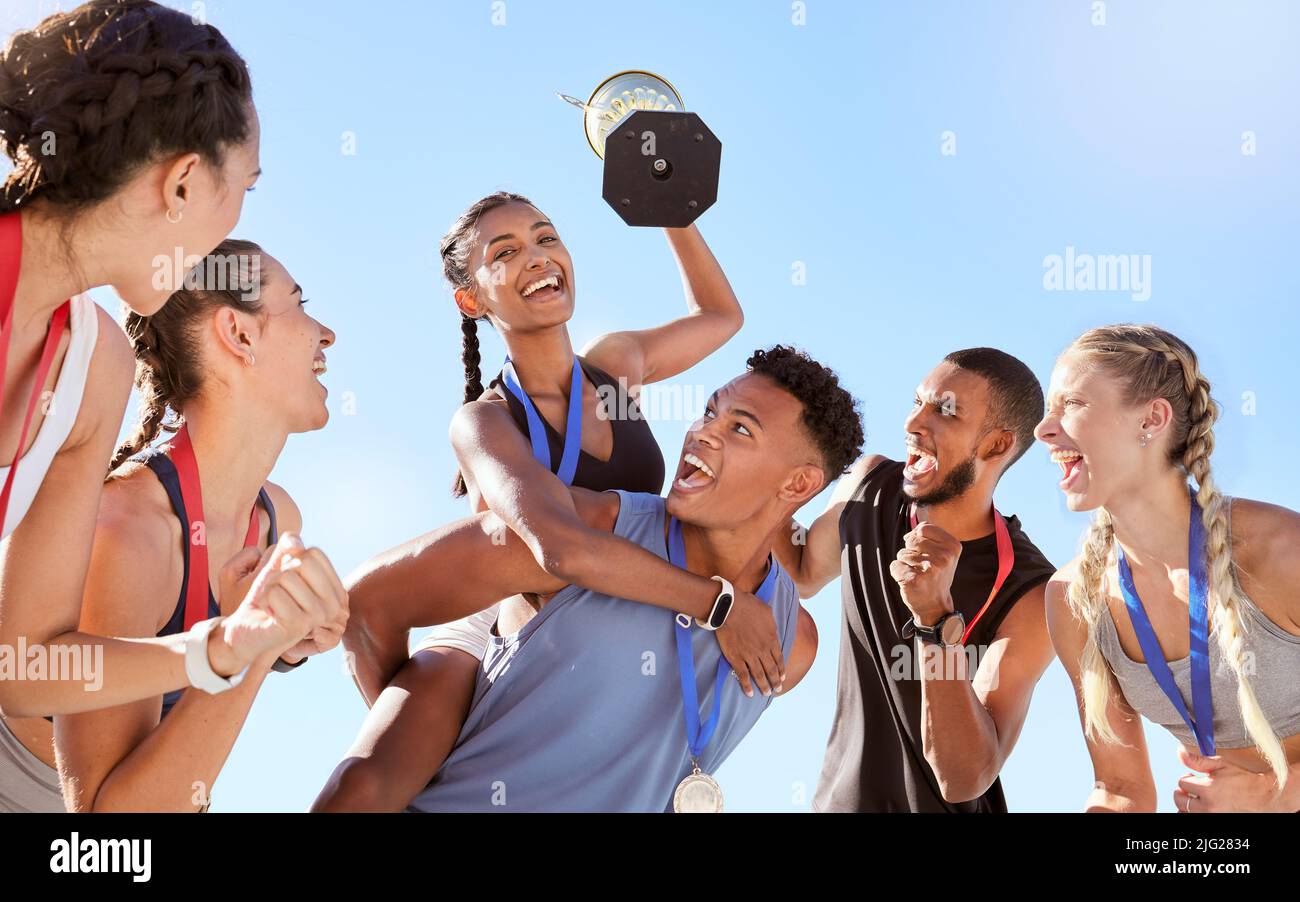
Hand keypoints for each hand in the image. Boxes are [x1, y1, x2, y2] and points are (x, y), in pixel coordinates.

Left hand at [209, 533, 348, 674]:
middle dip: (280, 573)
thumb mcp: (278, 567)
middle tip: (278, 593)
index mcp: (334, 591)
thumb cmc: (267, 597)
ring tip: (273, 605)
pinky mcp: (298, 624)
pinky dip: (264, 600)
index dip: (293, 560)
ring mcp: (318, 616)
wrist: (249, 630)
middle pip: (302, 562)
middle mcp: (333, 605)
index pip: (315, 554)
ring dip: (270, 588)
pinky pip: (274, 593)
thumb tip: (296, 544)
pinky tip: (269, 615)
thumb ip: (289, 547)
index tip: (287, 581)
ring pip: (286, 576)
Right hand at [715, 591, 784, 698]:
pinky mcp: (735, 658)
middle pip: (771, 669)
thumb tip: (773, 628)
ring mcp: (749, 655)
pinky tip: (749, 693)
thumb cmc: (748, 605)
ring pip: (759, 675)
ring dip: (764, 685)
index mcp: (771, 639)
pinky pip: (742, 675)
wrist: (729, 608)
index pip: (779, 658)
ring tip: (767, 693)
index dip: (781, 669)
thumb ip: (772, 623)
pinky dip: (746, 685)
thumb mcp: (767, 611)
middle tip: (777, 689)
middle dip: (775, 681)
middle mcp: (762, 650)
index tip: (783, 677)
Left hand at [888, 521, 960, 625]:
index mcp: (953, 546)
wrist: (935, 605)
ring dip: (905, 563)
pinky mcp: (914, 581)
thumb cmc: (935, 575)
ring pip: (902, 553)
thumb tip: (914, 530)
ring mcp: (930, 569)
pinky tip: (910, 581)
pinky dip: (897, 572)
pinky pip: (895, 565)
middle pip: (911, 540)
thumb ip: (929, 535)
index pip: (923, 528)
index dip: (918, 537)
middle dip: (911, 551)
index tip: (925, 551)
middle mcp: (944, 557)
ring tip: (918, 574)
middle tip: (922, 566)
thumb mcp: (942, 552)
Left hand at [1173, 747, 1290, 811]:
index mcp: (1208, 789)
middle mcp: (1208, 807)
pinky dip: (1193, 812)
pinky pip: (1194, 819)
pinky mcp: (1216, 822)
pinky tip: (1201, 806)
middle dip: (1183, 792)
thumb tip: (1180, 752)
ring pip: (1184, 812)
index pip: (1182, 783)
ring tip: (1197, 798)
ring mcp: (1212, 817)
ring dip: (1186, 804)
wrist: (1263, 797)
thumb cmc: (1243, 780)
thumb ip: (1198, 760)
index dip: (1187, 778)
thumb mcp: (1221, 765)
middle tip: (1193, 788)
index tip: (1194, 777)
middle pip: (1179, 800)